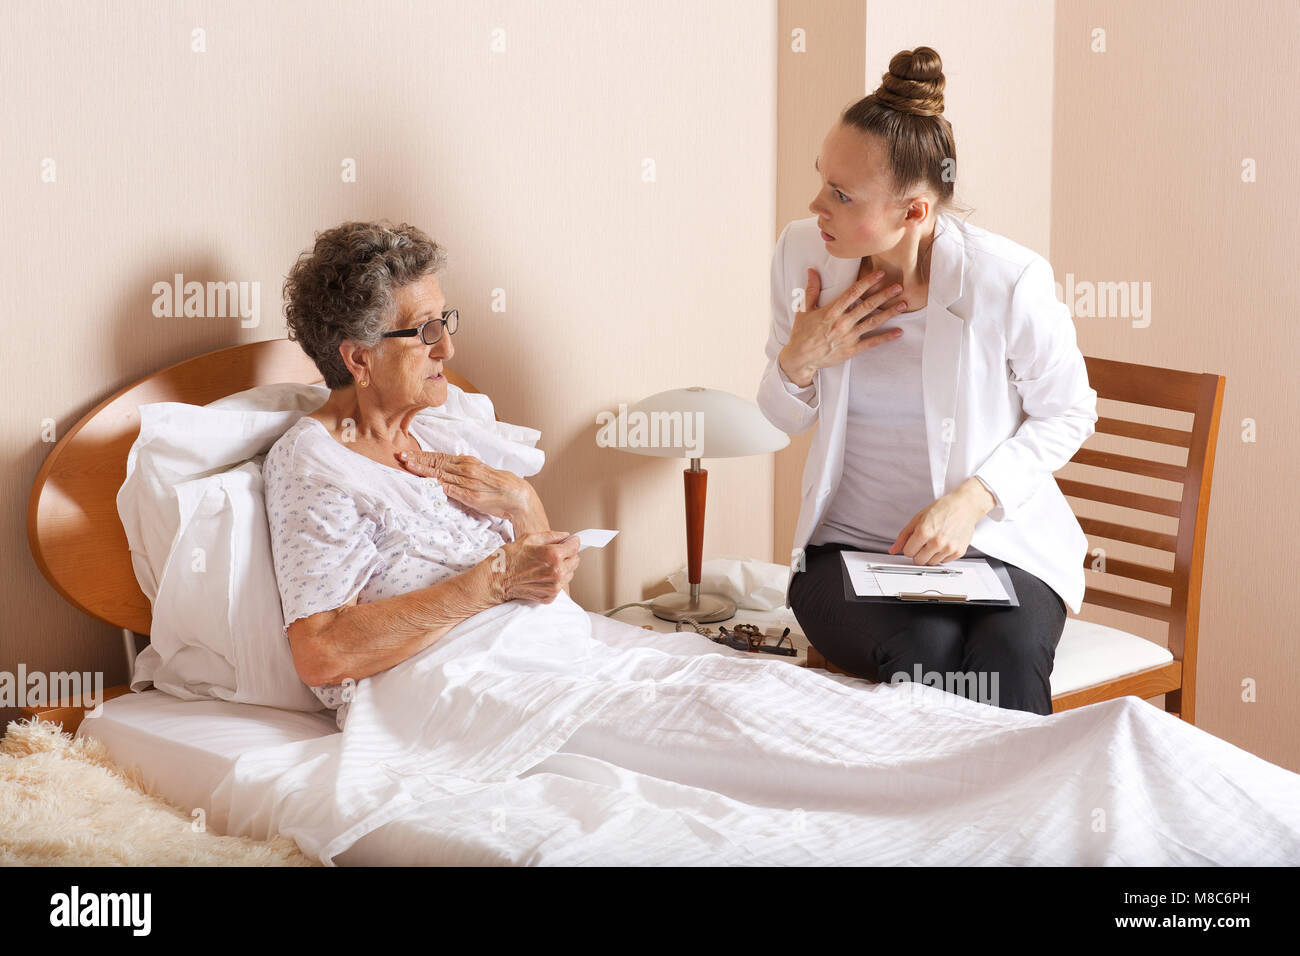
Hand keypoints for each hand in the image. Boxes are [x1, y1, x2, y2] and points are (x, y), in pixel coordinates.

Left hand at [399, 450, 530, 519]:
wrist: (517, 495)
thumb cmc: (499, 486)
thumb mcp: (480, 473)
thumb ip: (464, 472)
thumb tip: (448, 472)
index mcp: (467, 462)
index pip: (440, 457)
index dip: (422, 455)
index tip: (408, 454)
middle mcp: (465, 468)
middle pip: (436, 462)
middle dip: (417, 459)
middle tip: (400, 455)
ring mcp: (466, 481)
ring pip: (440, 472)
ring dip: (422, 468)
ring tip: (407, 464)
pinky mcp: (469, 494)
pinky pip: (449, 487)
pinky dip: (435, 483)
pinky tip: (424, 481)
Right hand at [491, 531, 580, 603]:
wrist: (496, 581)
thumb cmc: (509, 559)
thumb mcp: (529, 538)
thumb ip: (552, 536)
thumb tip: (565, 536)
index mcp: (553, 555)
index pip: (575, 546)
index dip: (572, 541)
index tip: (569, 541)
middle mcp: (557, 572)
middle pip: (575, 560)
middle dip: (568, 554)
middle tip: (554, 552)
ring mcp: (554, 586)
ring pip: (570, 573)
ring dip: (562, 567)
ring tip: (545, 565)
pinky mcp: (550, 596)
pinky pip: (561, 585)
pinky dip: (555, 580)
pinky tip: (541, 575)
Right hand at [778, 267, 908, 387]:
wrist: (800, 358)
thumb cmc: (801, 333)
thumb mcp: (803, 310)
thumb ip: (811, 290)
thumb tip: (812, 271)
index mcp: (831, 311)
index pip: (853, 292)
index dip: (868, 282)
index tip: (880, 274)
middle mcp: (842, 323)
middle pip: (867, 306)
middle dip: (884, 295)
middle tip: (899, 286)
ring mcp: (848, 337)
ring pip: (873, 322)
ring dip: (889, 313)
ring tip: (903, 304)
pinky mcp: (851, 350)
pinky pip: (871, 343)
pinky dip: (886, 337)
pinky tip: (898, 332)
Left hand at [888, 483, 990, 565]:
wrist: (964, 506)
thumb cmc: (942, 509)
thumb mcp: (918, 518)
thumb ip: (904, 536)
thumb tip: (893, 549)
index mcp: (924, 532)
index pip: (908, 553)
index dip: (909, 547)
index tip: (914, 542)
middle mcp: (937, 541)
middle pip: (918, 561)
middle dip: (918, 553)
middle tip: (924, 543)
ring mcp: (949, 548)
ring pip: (931, 563)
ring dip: (930, 555)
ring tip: (935, 541)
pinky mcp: (958, 552)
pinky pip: (944, 562)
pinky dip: (942, 555)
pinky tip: (944, 543)